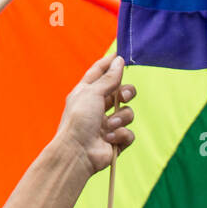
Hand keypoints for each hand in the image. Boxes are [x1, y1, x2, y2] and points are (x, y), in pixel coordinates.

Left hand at [54, 54, 136, 176]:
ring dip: (120, 118)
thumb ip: (109, 78)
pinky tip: (110, 139)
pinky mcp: (116, 140)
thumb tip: (119, 60)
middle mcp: (97, 106)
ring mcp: (107, 124)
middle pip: (121, 91)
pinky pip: (129, 132)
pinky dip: (121, 135)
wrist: (77, 152)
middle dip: (126, 92)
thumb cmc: (79, 120)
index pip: (100, 72)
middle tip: (123, 96)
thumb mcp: (92, 93)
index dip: (110, 63)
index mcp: (86, 92)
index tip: (122, 54)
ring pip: (128, 113)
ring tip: (108, 127)